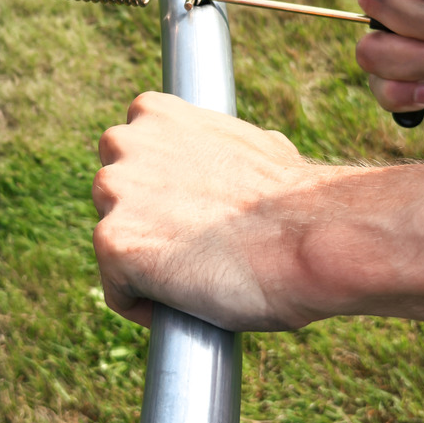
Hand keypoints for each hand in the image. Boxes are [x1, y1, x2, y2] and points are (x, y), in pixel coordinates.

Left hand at [91, 92, 335, 330]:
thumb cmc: (297, 200)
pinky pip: (117, 290)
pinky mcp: (114, 243)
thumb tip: (230, 170)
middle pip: (114, 195)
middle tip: (190, 249)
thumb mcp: (257, 147)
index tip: (187, 213)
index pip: (131, 153)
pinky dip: (142, 305)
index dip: (157, 187)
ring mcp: (115, 195)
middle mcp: (125, 144)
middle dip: (144, 220)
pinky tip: (180, 309)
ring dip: (142, 262)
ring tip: (189, 282)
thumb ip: (219, 151)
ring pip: (113, 239)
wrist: (310, 236)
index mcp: (156, 113)